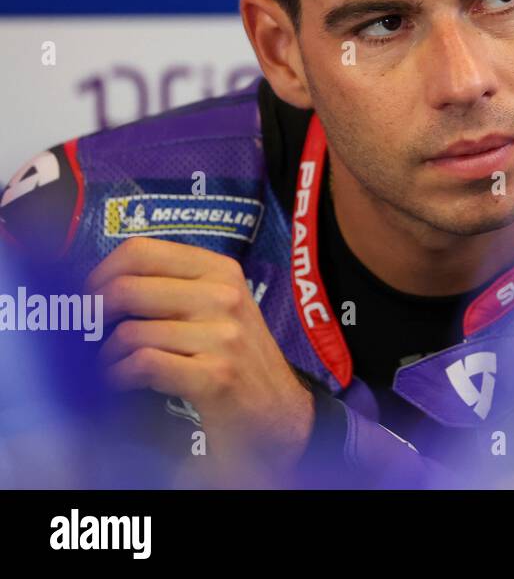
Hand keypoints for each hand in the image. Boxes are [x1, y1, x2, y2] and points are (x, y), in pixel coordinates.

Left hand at [87, 237, 314, 483]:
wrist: (276, 412)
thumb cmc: (235, 358)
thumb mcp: (216, 307)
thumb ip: (174, 287)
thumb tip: (102, 283)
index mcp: (221, 270)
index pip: (141, 251)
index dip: (101, 273)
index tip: (88, 296)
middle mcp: (224, 296)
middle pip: (127, 289)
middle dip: (93, 316)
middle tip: (89, 334)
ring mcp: (223, 335)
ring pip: (131, 332)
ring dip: (107, 356)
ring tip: (110, 366)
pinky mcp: (216, 375)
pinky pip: (143, 364)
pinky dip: (119, 376)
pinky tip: (122, 382)